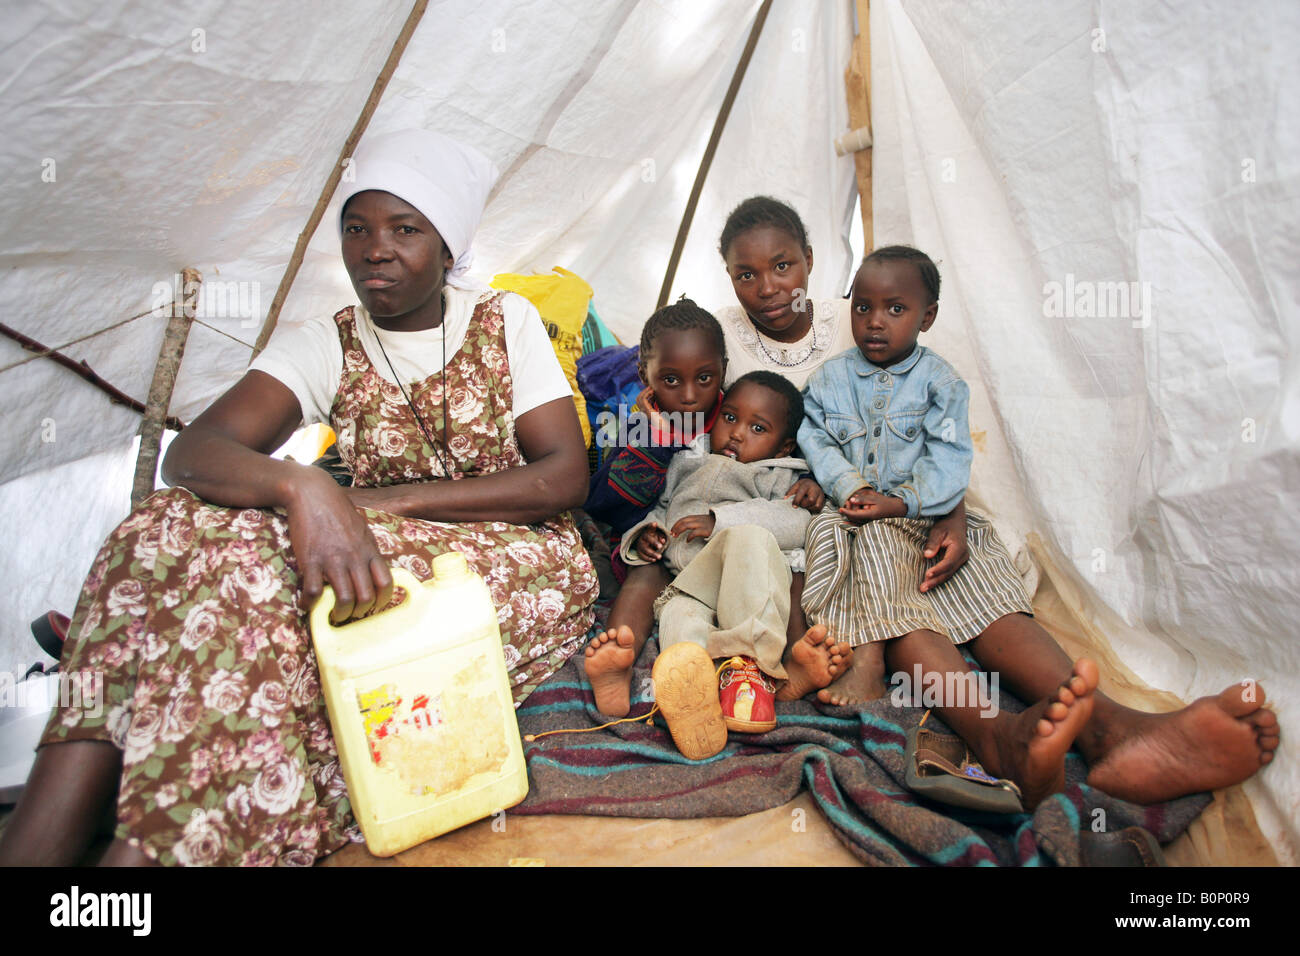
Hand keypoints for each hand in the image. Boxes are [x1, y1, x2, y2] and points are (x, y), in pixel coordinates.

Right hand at [286, 468, 393, 624]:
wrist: (313, 493)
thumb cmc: (337, 510)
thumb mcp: (361, 529)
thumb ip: (367, 550)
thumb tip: (371, 569)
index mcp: (370, 550)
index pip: (386, 583)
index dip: (382, 601)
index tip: (373, 606)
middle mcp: (355, 557)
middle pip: (366, 597)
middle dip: (358, 612)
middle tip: (350, 614)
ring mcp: (333, 559)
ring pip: (344, 599)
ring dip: (338, 614)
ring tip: (332, 615)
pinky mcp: (311, 559)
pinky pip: (313, 591)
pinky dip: (310, 604)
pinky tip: (308, 604)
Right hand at [634, 524, 668, 561]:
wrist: (644, 544)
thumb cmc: (653, 538)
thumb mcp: (657, 535)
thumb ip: (661, 537)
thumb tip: (663, 541)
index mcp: (648, 532)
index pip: (650, 528)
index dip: (652, 526)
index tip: (655, 523)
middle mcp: (643, 538)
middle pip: (647, 539)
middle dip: (654, 542)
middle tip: (660, 546)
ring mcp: (640, 545)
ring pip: (645, 549)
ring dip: (653, 554)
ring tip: (660, 556)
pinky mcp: (639, 552)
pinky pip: (643, 556)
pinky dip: (648, 559)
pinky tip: (654, 560)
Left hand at [670, 512, 715, 541]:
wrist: (728, 524)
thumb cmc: (716, 525)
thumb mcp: (706, 521)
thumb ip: (699, 523)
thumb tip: (691, 528)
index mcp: (699, 517)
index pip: (684, 518)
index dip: (677, 523)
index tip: (672, 529)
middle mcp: (699, 520)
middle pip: (683, 521)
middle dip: (675, 527)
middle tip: (671, 534)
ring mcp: (702, 525)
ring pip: (686, 525)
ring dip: (679, 530)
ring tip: (675, 536)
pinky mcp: (706, 531)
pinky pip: (694, 533)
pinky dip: (689, 536)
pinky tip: (687, 540)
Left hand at [785, 477, 824, 512]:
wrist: (814, 483)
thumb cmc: (804, 485)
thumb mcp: (796, 485)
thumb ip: (790, 491)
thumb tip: (785, 499)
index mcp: (807, 485)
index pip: (802, 493)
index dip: (797, 500)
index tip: (793, 506)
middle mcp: (816, 490)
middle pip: (811, 500)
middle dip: (804, 504)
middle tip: (800, 504)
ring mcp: (821, 495)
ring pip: (816, 506)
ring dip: (809, 508)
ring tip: (805, 504)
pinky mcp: (823, 501)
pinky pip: (819, 509)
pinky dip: (813, 509)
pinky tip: (809, 506)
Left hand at [838, 488, 906, 524]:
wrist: (897, 509)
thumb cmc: (886, 502)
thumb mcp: (875, 498)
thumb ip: (863, 499)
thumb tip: (851, 500)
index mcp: (870, 514)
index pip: (855, 515)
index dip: (846, 512)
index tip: (840, 509)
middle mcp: (869, 520)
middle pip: (854, 519)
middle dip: (847, 513)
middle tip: (844, 505)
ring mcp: (870, 522)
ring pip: (856, 521)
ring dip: (850, 516)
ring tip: (847, 506)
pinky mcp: (870, 522)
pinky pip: (860, 523)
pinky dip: (854, 519)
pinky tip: (848, 520)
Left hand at [920, 503, 969, 592]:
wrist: (956, 522)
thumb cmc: (946, 525)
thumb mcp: (938, 531)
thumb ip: (933, 543)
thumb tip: (927, 556)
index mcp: (959, 548)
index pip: (948, 562)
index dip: (938, 570)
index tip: (927, 575)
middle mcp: (962, 556)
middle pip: (948, 572)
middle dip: (935, 580)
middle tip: (923, 588)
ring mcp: (961, 560)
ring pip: (948, 574)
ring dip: (936, 582)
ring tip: (923, 589)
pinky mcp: (957, 562)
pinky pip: (948, 572)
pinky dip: (939, 578)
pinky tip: (930, 583)